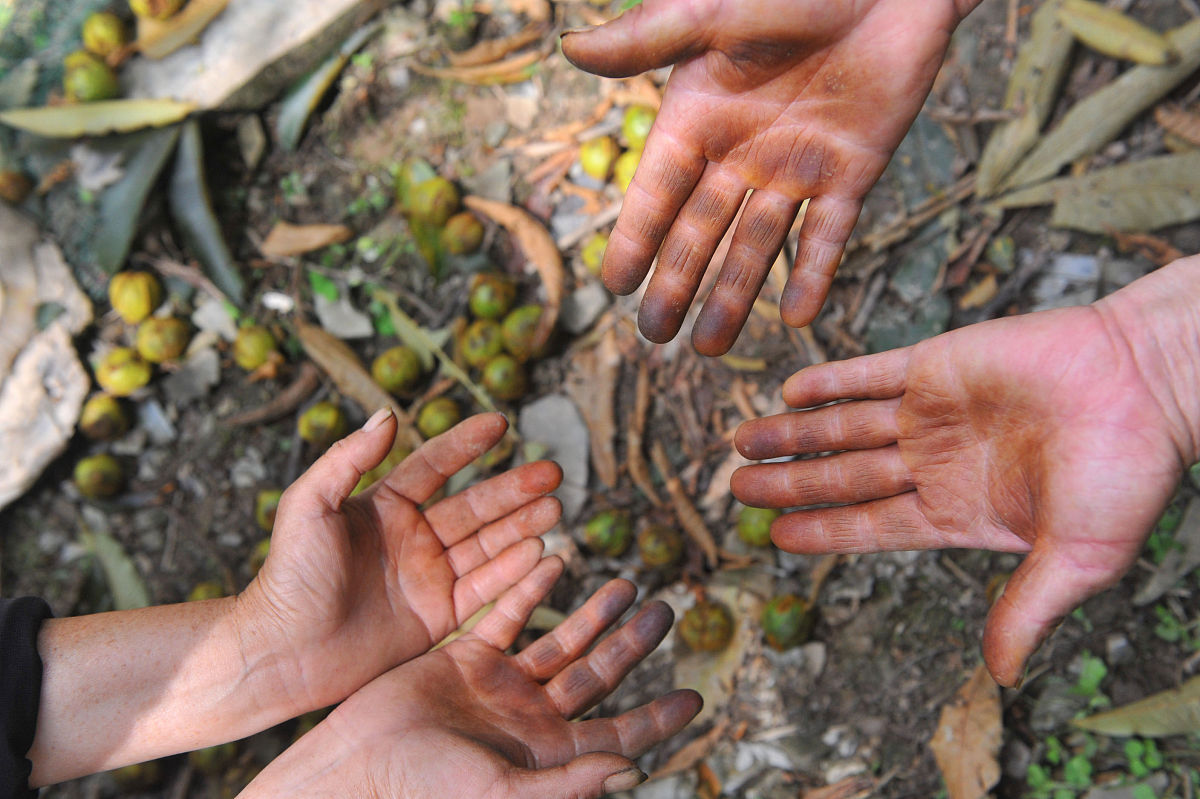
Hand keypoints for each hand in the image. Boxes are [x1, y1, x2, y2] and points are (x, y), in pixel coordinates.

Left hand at [237, 410, 563, 713]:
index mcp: (384, 508)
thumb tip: (388, 413)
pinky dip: (514, 574)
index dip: (467, 444)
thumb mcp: (308, 506)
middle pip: (474, 507)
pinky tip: (541, 554)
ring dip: (522, 528)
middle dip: (514, 490)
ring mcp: (428, 579)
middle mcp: (412, 539)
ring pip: (488, 547)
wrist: (281, 653)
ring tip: (556, 509)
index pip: (434, 466)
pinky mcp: (438, 618)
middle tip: (552, 472)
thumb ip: (346, 458)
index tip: (500, 423)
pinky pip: (486, 591)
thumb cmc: (287, 577)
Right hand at [241, 560, 702, 798]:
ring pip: (558, 640)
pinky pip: (505, 617)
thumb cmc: (426, 792)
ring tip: (625, 583)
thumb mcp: (501, 794)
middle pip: (596, 675)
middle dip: (631, 643)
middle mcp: (529, 720)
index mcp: (546, 757)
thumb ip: (566, 785)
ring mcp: (497, 686)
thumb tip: (630, 772)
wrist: (353, 768)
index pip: (618, 736)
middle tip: (665, 608)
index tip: (695, 698)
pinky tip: (554, 562)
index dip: (657, 719)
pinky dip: (527, 590)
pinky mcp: (463, 658)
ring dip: (590, 612)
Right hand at [562, 0, 973, 354]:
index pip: (657, 190)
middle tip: (656, 336)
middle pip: (701, 231)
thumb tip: (570, 49)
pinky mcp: (852, 172)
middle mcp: (741, 151)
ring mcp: (797, 166)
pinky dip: (815, 274)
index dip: (636, 237)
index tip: (615, 286)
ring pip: (759, 245)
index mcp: (699, 115)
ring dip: (736, 295)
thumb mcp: (716, 11)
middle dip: (678, 283)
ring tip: (710, 347)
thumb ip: (650, 37)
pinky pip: (829, 233)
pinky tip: (798, 318)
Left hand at [731, 303, 1192, 685]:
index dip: (822, 531)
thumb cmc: (1125, 470)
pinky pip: (870, 372)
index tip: (775, 535)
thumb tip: (1001, 676)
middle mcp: (936, 463)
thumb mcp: (1077, 557)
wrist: (1149, 380)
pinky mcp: (937, 362)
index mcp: (959, 512)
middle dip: (788, 483)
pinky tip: (789, 390)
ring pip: (844, 425)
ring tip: (741, 438)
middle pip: (843, 477)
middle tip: (736, 488)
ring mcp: (932, 412)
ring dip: (793, 433)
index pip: (871, 527)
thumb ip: (1027, 608)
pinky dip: (829, 381)